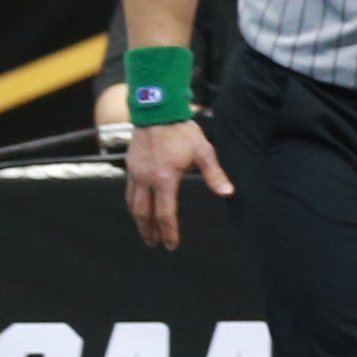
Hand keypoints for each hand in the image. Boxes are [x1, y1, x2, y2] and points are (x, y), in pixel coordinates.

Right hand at [125, 119, 233, 249]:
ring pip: (132, 203)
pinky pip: (128, 190)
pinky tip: (137, 205)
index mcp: (164, 179)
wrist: (157, 111)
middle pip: (143, 213)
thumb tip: (228, 192)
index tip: (170, 245)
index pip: (165, 214)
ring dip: (138, 219)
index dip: (168, 232)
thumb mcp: (203, 151)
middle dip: (148, 231)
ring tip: (144, 230)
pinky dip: (132, 203)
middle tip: (153, 243)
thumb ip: (214, 174)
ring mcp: (135, 173)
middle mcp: (146, 179)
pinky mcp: (130, 165)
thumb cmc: (181, 131)